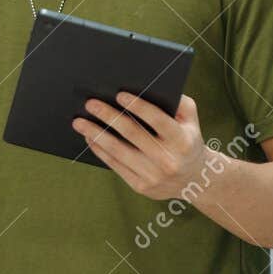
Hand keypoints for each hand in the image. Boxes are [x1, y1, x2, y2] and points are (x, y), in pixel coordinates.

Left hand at [72, 92, 207, 199]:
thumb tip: (151, 86)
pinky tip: (89, 137)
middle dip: (109, 116)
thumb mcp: (190, 121)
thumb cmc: (186, 140)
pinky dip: (100, 150)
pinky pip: (115, 165)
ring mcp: (153, 176)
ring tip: (79, 121)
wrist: (193, 180)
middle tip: (90, 103)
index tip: (119, 94)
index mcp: (181, 141)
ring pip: (118, 151)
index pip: (157, 120)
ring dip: (96, 134)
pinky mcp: (141, 187)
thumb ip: (178, 103)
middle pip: (132, 134)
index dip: (138, 106)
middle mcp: (168, 160)